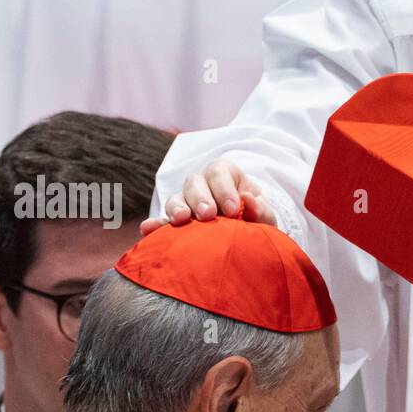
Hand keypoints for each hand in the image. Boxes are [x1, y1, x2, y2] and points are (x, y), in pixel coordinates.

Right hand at [142, 158, 276, 233]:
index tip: (234, 210)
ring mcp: (186, 203)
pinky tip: (148, 230)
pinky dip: (155, 225)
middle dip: (200, 198)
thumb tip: (250, 199)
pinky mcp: (174, 223)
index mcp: (225, 176)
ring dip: (177, 208)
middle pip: (194, 182)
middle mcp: (202, 186)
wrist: (246, 239)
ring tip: (182, 220)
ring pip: (176, 198)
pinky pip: (161, 221)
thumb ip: (262, 210)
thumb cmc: (256, 222)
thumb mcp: (265, 216)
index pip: (219, 172)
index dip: (224, 189)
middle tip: (208, 215)